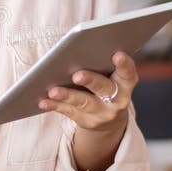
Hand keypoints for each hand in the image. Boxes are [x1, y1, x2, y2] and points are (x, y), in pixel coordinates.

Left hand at [37, 51, 137, 170]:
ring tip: (53, 91)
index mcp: (125, 83)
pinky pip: (69, 112)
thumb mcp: (111, 76)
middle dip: (90, 80)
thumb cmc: (106, 85)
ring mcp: (103, 113)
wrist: (109, 118)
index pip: (128, 73)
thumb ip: (102, 64)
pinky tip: (43, 101)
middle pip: (104, 88)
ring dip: (67, 95)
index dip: (124, 64)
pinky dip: (55, 106)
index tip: (117, 54)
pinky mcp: (87, 122)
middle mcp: (118, 100)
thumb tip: (79, 48)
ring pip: (84, 102)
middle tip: (77, 75)